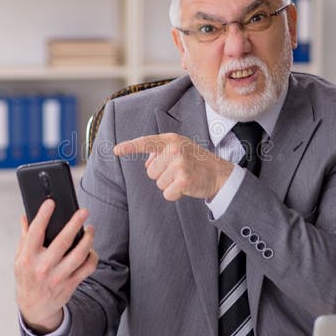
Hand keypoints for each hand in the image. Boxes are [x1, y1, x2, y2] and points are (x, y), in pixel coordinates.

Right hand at [14, 200, 97, 334]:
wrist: (35, 308)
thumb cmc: (27, 278)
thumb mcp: (19, 259)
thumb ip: (24, 238)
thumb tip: (26, 216)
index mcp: (27, 259)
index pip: (35, 233)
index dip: (43, 216)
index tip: (51, 202)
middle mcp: (43, 268)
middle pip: (63, 241)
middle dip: (75, 224)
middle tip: (83, 211)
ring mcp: (58, 277)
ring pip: (79, 254)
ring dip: (88, 239)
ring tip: (90, 228)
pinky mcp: (71, 284)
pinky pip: (87, 267)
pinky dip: (92, 256)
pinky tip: (91, 248)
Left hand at [114, 132, 233, 200]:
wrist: (219, 174)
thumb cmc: (196, 162)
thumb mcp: (180, 149)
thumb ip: (161, 152)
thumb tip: (147, 163)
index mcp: (171, 140)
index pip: (146, 142)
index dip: (130, 147)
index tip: (116, 150)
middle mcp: (175, 149)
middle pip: (150, 171)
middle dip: (162, 175)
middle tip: (179, 171)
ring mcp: (180, 164)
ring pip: (158, 183)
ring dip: (169, 184)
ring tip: (184, 177)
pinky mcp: (184, 180)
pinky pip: (167, 193)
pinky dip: (175, 194)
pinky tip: (186, 187)